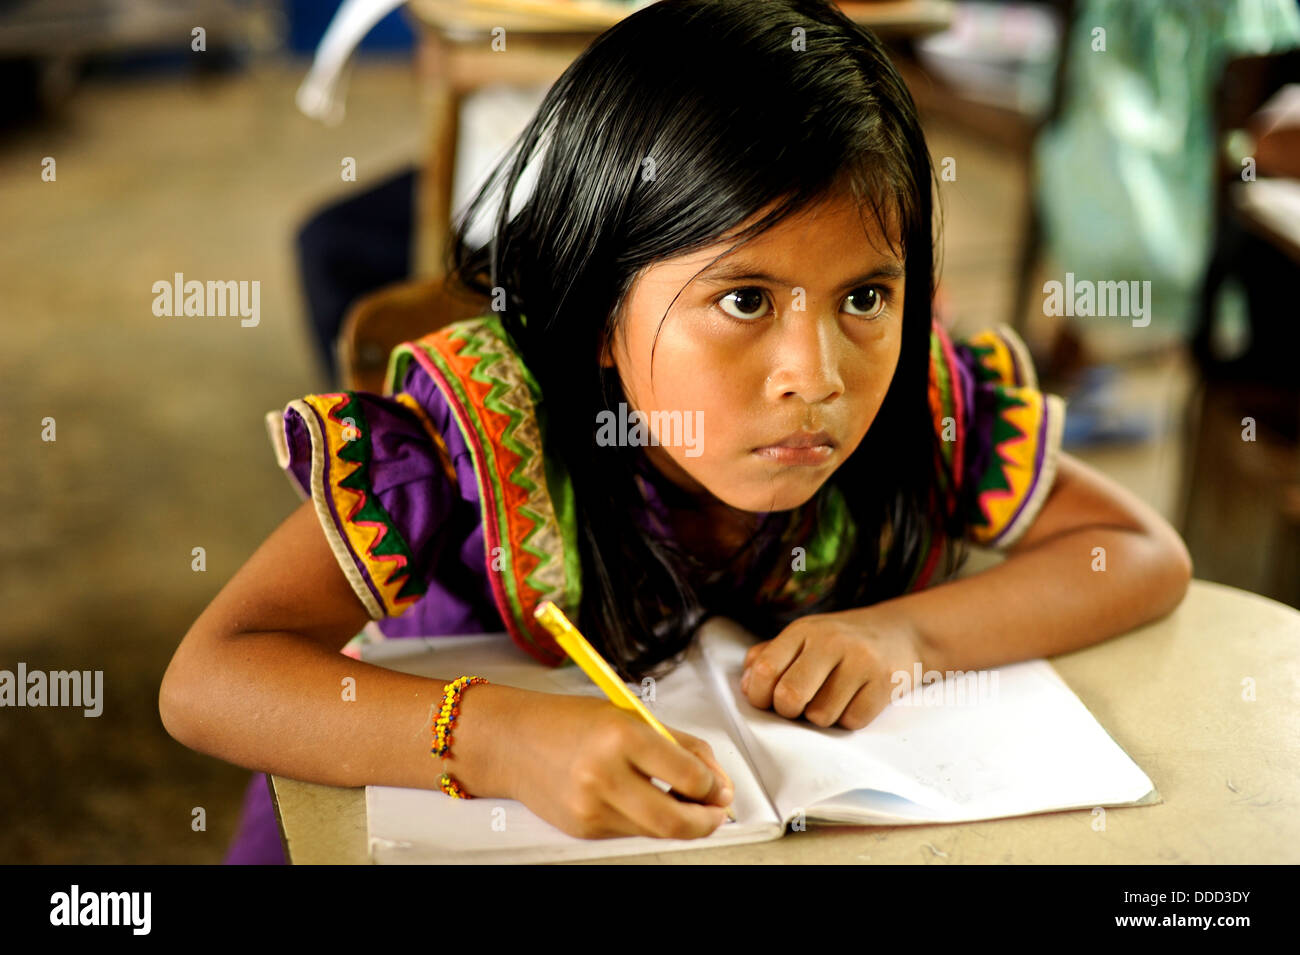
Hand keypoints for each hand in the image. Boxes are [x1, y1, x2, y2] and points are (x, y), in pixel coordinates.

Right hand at [506, 693, 734, 839]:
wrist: (512, 741)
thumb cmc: (569, 721)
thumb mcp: (629, 716)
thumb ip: (678, 745)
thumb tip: (716, 780)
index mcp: (621, 736)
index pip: (689, 775)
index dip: (714, 785)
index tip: (718, 785)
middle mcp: (604, 775)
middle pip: (676, 821)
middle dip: (707, 821)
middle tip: (715, 811)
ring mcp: (591, 807)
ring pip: (656, 831)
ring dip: (680, 822)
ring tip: (683, 803)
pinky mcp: (583, 829)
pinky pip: (630, 832)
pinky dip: (646, 821)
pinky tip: (643, 801)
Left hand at [739, 609, 922, 729]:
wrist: (901, 632)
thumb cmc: (841, 642)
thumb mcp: (804, 638)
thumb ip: (770, 657)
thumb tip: (747, 685)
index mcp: (803, 631)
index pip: (765, 670)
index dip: (759, 695)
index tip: (767, 700)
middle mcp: (831, 642)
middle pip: (790, 697)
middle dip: (788, 711)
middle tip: (799, 706)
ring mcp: (860, 662)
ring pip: (821, 716)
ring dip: (821, 716)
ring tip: (832, 698)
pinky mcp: (885, 683)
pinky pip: (852, 721)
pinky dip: (849, 719)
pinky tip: (854, 700)